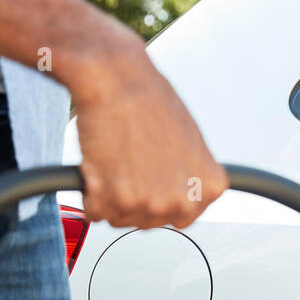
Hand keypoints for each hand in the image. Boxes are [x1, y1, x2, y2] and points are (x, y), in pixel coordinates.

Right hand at [67, 33, 228, 228]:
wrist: (115, 78)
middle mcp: (182, 201)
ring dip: (110, 193)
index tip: (153, 177)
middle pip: (150, 220)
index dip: (161, 195)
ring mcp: (149, 203)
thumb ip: (189, 176)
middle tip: (129, 160)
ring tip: (116, 156)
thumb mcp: (190, 141)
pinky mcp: (114, 200)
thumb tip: (179, 192)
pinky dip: (89, 192)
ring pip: (120, 218)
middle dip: (134, 195)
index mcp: (209, 187)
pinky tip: (99, 162)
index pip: (183, 217)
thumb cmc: (148, 100)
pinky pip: (94, 212)